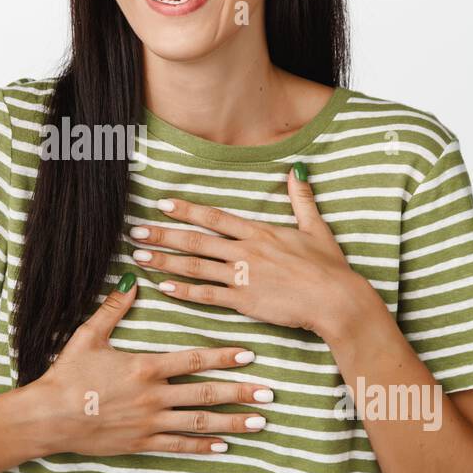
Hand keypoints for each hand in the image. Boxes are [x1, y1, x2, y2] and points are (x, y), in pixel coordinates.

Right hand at [34, 274, 274, 456]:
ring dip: (232, 422)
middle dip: (240, 392)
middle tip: (269, 392)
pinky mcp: (141, 443)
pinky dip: (203, 446)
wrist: (48, 416)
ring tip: (259, 421)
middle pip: (205, 393)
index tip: (248, 354)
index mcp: (144, 366)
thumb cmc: (67, 375)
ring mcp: (149, 422)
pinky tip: (224, 447)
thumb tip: (131, 282)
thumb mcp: (88, 337)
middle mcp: (153, 395)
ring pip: (199, 422)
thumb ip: (112, 309)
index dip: (223, 356)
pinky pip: (178, 446)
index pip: (193, 359)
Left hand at [127, 165, 384, 344]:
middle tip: (136, 232)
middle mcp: (246, 251)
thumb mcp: (315, 227)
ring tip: (139, 258)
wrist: (336, 299)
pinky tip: (164, 288)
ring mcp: (243, 276)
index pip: (215, 217)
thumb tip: (296, 171)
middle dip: (163, 235)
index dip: (187, 209)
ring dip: (165, 262)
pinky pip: (208, 296)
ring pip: (195, 267)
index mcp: (260, 231)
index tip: (162, 204)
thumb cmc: (329, 267)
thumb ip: (301, 199)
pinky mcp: (245, 302)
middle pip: (196, 240)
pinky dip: (184, 292)